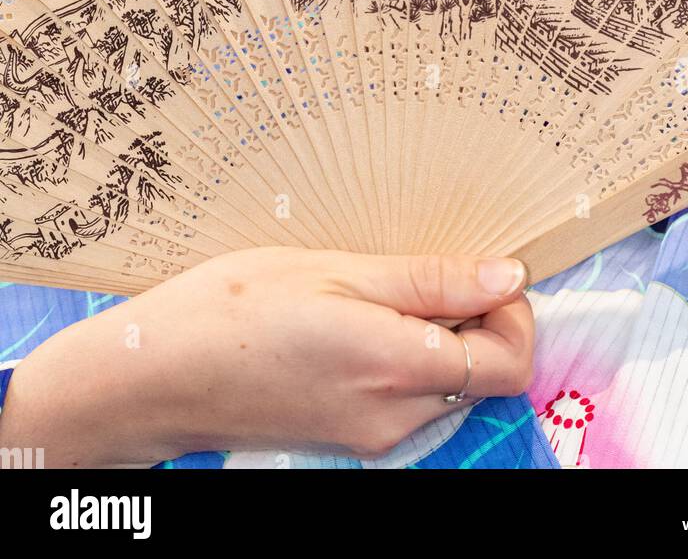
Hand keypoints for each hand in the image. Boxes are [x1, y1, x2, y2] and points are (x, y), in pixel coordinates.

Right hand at [0, 247, 533, 466]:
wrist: (153, 376)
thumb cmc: (232, 309)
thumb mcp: (335, 270)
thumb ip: (430, 279)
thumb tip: (508, 276)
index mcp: (395, 367)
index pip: (510, 362)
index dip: (512, 313)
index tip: (480, 270)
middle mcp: (395, 416)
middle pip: (484, 375)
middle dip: (476, 320)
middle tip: (424, 271)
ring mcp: (372, 435)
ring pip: (449, 385)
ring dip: (439, 338)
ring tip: (379, 291)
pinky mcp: (349, 438)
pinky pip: (409, 398)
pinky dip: (407, 358)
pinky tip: (357, 320)